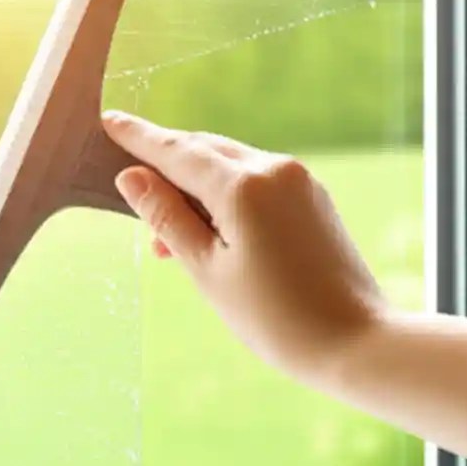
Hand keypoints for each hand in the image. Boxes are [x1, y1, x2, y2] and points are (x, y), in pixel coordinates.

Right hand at [101, 111, 386, 384]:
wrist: (357, 344)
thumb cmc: (275, 317)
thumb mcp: (206, 270)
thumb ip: (166, 217)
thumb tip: (131, 177)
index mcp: (243, 186)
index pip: (176, 151)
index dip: (138, 138)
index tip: (109, 121)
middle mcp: (273, 169)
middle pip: (203, 150)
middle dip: (164, 168)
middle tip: (129, 191)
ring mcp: (298, 181)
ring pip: (229, 167)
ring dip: (193, 190)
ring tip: (166, 242)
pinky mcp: (312, 198)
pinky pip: (255, 183)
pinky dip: (224, 198)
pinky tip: (208, 234)